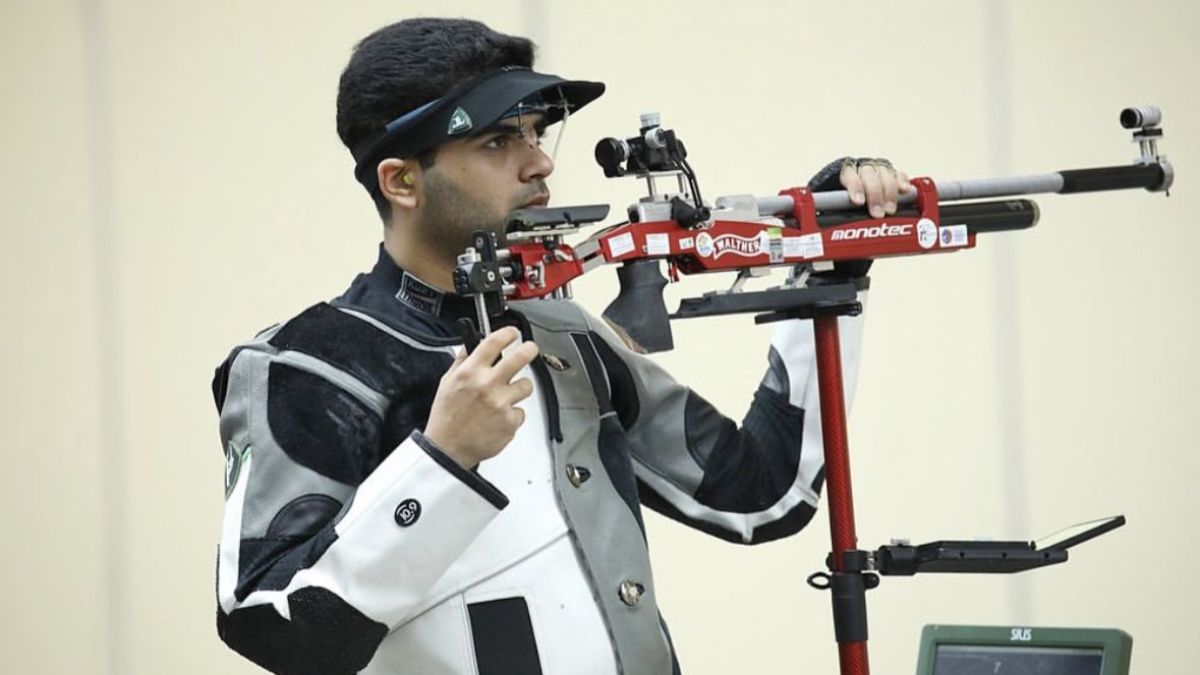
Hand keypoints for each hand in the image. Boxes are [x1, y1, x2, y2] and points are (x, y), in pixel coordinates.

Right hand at [424, 326, 538, 468]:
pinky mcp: (510, 422)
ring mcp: (501, 404)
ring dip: (519, 389)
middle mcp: (487, 385)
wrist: (447, 449)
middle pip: (521, 357)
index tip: (513, 333)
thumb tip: (471, 343)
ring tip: (505, 396)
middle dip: (529, 349)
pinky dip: (512, 414)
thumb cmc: (446, 417)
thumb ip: (462, 362)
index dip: (508, 333)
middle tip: (531, 349)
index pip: (494, 342)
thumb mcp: (447, 383)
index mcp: (470, 372)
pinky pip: (520, 412)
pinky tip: (497, 418)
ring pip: (526, 386)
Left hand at [839, 158, 913, 218]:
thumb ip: (838, 209)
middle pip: (870, 177)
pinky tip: (905, 190)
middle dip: (875, 196)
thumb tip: (832, 228)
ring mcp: (880, 170)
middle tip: (877, 213)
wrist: (857, 182)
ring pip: (886, 176)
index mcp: (848, 172)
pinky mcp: (893, 174)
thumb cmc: (848, 196)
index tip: (859, 202)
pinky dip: (902, 182)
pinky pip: (899, 175)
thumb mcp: (838, 201)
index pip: (850, 177)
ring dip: (889, 194)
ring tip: (890, 210)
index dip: (855, 188)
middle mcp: (864, 168)